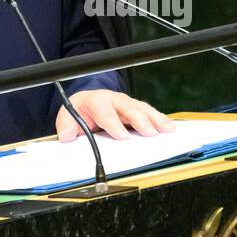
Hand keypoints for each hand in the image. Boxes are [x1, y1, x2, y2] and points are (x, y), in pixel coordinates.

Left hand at [56, 89, 175, 141]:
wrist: (86, 103)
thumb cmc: (80, 111)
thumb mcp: (68, 118)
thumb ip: (66, 126)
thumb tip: (67, 136)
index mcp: (95, 101)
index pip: (105, 111)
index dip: (114, 124)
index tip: (122, 136)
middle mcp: (113, 100)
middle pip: (129, 108)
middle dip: (140, 121)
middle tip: (150, 133)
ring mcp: (126, 103)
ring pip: (142, 109)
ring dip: (156, 119)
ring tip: (167, 129)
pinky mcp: (135, 109)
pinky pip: (149, 113)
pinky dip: (160, 120)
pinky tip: (170, 127)